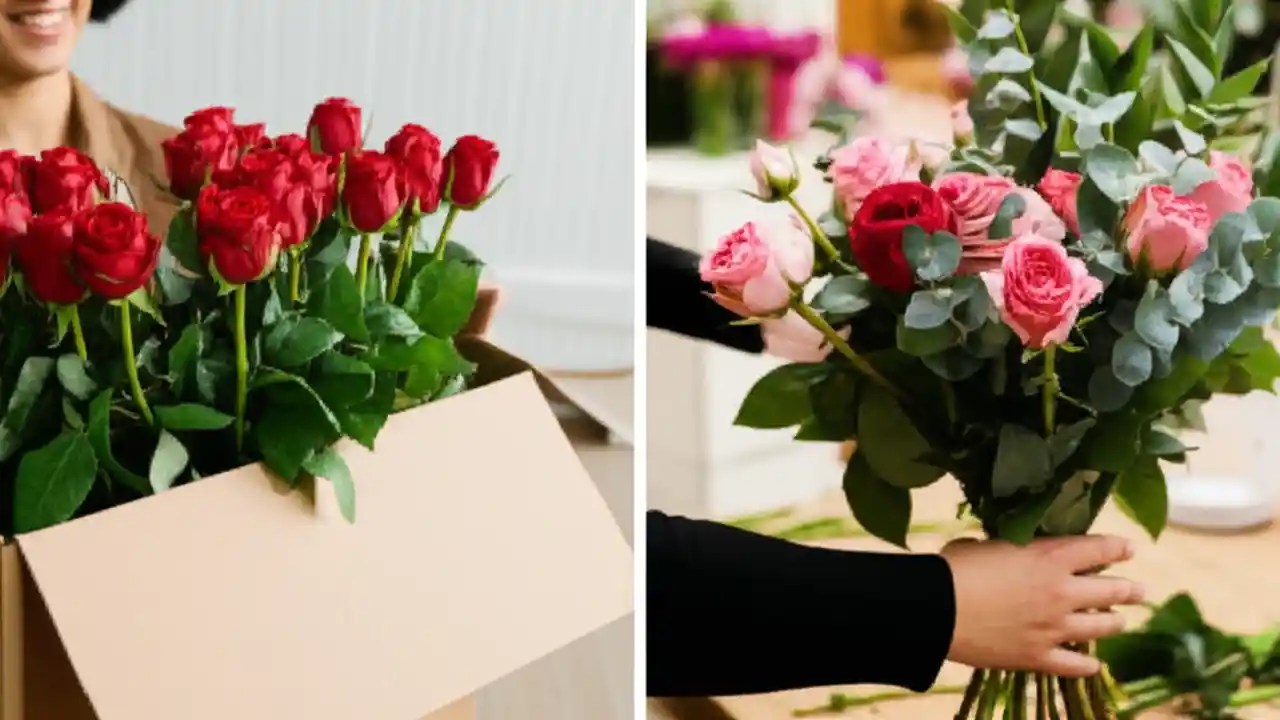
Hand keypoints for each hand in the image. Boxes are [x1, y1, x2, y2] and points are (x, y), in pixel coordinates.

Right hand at [941, 534, 1143, 675]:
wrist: (936, 609)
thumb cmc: (953, 568)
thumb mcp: (985, 544)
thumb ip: (1010, 549)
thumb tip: (1010, 551)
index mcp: (1048, 557)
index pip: (1098, 549)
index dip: (1118, 548)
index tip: (1131, 549)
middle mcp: (1061, 592)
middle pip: (1110, 590)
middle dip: (1128, 589)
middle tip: (1137, 590)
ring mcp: (1053, 628)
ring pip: (1101, 627)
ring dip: (1115, 622)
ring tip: (1121, 621)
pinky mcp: (1038, 657)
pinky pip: (1075, 664)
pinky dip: (1088, 665)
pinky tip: (1094, 664)